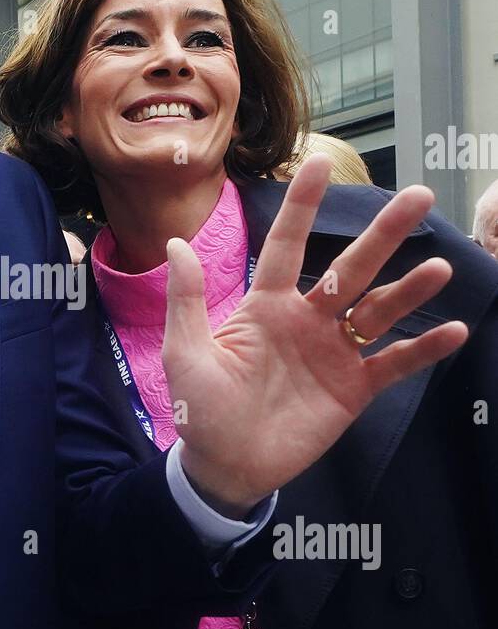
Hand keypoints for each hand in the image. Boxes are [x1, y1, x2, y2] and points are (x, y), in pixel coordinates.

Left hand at [162, 155, 467, 514]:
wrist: (225, 467)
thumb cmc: (200, 408)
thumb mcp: (184, 353)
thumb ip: (187, 300)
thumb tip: (175, 243)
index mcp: (267, 304)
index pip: (288, 245)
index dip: (304, 205)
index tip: (320, 161)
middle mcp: (307, 320)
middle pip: (350, 268)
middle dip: (383, 234)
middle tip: (418, 198)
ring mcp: (334, 353)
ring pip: (379, 311)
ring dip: (409, 291)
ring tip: (438, 268)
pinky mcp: (353, 389)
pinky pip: (394, 363)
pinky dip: (423, 349)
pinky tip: (453, 330)